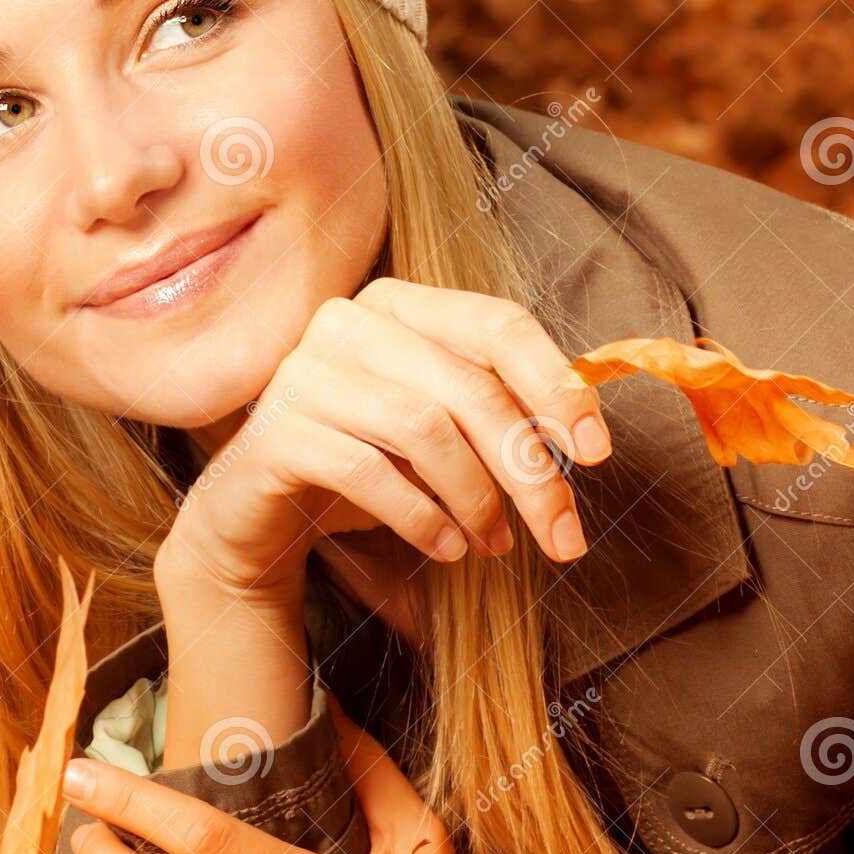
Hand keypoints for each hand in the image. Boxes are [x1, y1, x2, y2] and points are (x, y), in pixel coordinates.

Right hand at [157, 277, 613, 604]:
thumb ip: (496, 412)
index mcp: (396, 305)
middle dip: (528, 470)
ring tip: (491, 545)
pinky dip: (420, 518)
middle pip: (468, 387)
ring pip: (423, 427)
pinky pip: (366, 471)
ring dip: (474, 499)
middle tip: (562, 537)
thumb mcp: (438, 431)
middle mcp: (344, 323)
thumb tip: (583, 432)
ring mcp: (302, 372)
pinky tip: (444, 549)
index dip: (555, 383)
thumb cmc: (361, 466)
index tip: (597, 451)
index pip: (495, 323)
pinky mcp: (273, 431)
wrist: (257, 517)